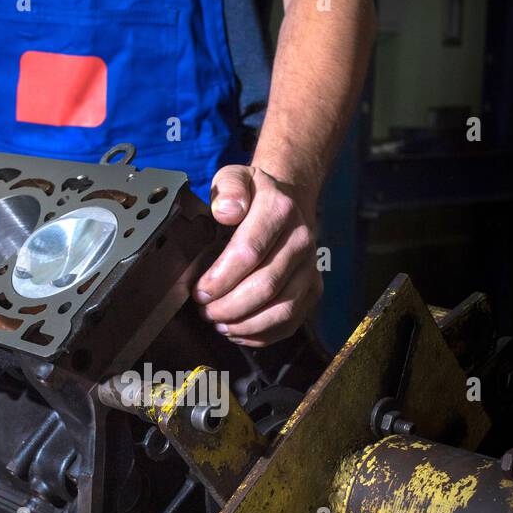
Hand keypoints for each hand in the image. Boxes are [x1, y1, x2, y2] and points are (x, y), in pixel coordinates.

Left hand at [193, 165, 321, 346]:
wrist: (289, 201)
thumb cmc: (255, 196)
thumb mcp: (234, 178)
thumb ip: (228, 189)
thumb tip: (227, 212)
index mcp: (280, 210)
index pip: (249, 252)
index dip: (221, 278)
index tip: (200, 291)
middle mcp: (301, 240)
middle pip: (265, 286)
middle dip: (229, 306)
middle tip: (205, 311)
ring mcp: (311, 267)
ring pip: (282, 310)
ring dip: (246, 324)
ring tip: (219, 324)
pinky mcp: (313, 288)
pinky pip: (291, 321)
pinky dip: (262, 334)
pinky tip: (238, 331)